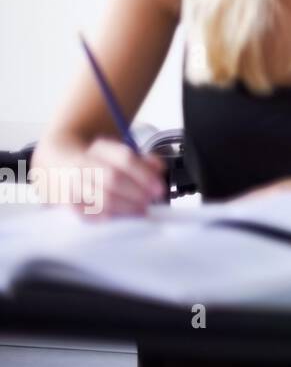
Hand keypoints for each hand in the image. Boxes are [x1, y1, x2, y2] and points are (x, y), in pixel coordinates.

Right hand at [31, 136, 165, 218]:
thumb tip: (159, 169)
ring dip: (124, 207)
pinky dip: (104, 216)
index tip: (159, 188)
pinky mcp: (63, 202)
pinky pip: (85, 213)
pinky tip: (117, 218)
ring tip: (138, 210)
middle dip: (136, 193)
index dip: (144, 175)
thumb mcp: (119, 155)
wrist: (57, 164)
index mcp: (100, 148)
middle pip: (112, 178)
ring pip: (99, 197)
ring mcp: (71, 183)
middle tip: (149, 201)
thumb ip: (143, 161)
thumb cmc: (96, 164)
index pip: (124, 158)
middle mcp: (83, 163)